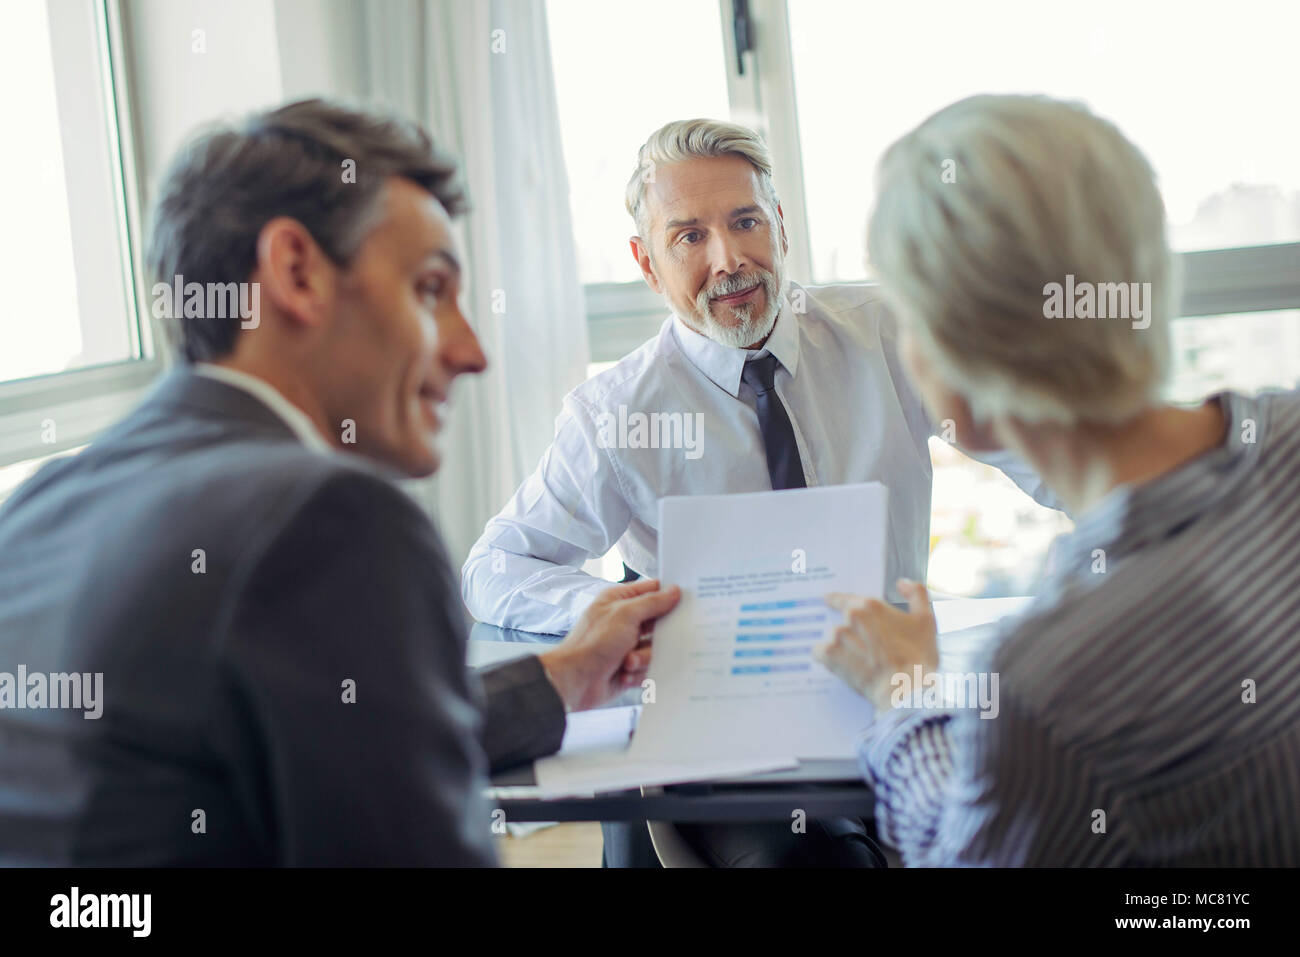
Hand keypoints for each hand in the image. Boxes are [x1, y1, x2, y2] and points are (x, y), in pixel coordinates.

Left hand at [538, 579, 680, 711]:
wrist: (574, 681)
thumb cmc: (593, 644)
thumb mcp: (626, 615)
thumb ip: (652, 602)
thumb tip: (674, 591)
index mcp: (620, 601)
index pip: (652, 590)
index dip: (670, 595)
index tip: (688, 602)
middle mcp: (624, 621)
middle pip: (659, 623)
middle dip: (657, 636)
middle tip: (653, 639)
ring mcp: (626, 645)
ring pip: (655, 648)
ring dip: (643, 657)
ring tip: (628, 662)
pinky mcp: (629, 667)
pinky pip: (649, 668)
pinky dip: (638, 672)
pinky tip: (624, 674)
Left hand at [813, 579, 938, 711]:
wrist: (906, 689)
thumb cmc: (918, 657)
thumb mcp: (926, 621)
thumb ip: (916, 594)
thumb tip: (902, 583)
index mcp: (871, 605)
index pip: (845, 598)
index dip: (837, 601)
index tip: (828, 601)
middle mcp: (851, 616)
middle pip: (843, 622)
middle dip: (851, 634)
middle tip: (865, 650)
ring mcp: (838, 636)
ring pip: (834, 639)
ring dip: (841, 648)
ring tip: (859, 663)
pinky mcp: (829, 655)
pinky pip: (820, 654)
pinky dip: (828, 660)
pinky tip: (843, 668)